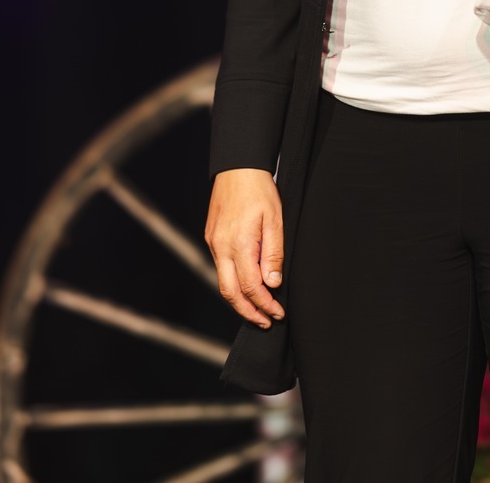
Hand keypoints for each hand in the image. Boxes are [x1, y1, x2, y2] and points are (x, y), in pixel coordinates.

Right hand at [204, 168, 284, 327]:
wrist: (238, 167)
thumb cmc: (260, 190)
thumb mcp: (276, 220)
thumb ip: (273, 253)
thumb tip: (272, 284)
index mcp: (239, 244)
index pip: (251, 287)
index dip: (265, 304)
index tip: (278, 313)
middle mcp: (221, 247)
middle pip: (230, 293)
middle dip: (248, 312)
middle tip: (266, 322)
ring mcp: (213, 243)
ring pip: (222, 283)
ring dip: (239, 301)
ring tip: (257, 311)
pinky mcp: (211, 238)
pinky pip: (220, 268)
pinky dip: (232, 283)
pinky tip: (246, 287)